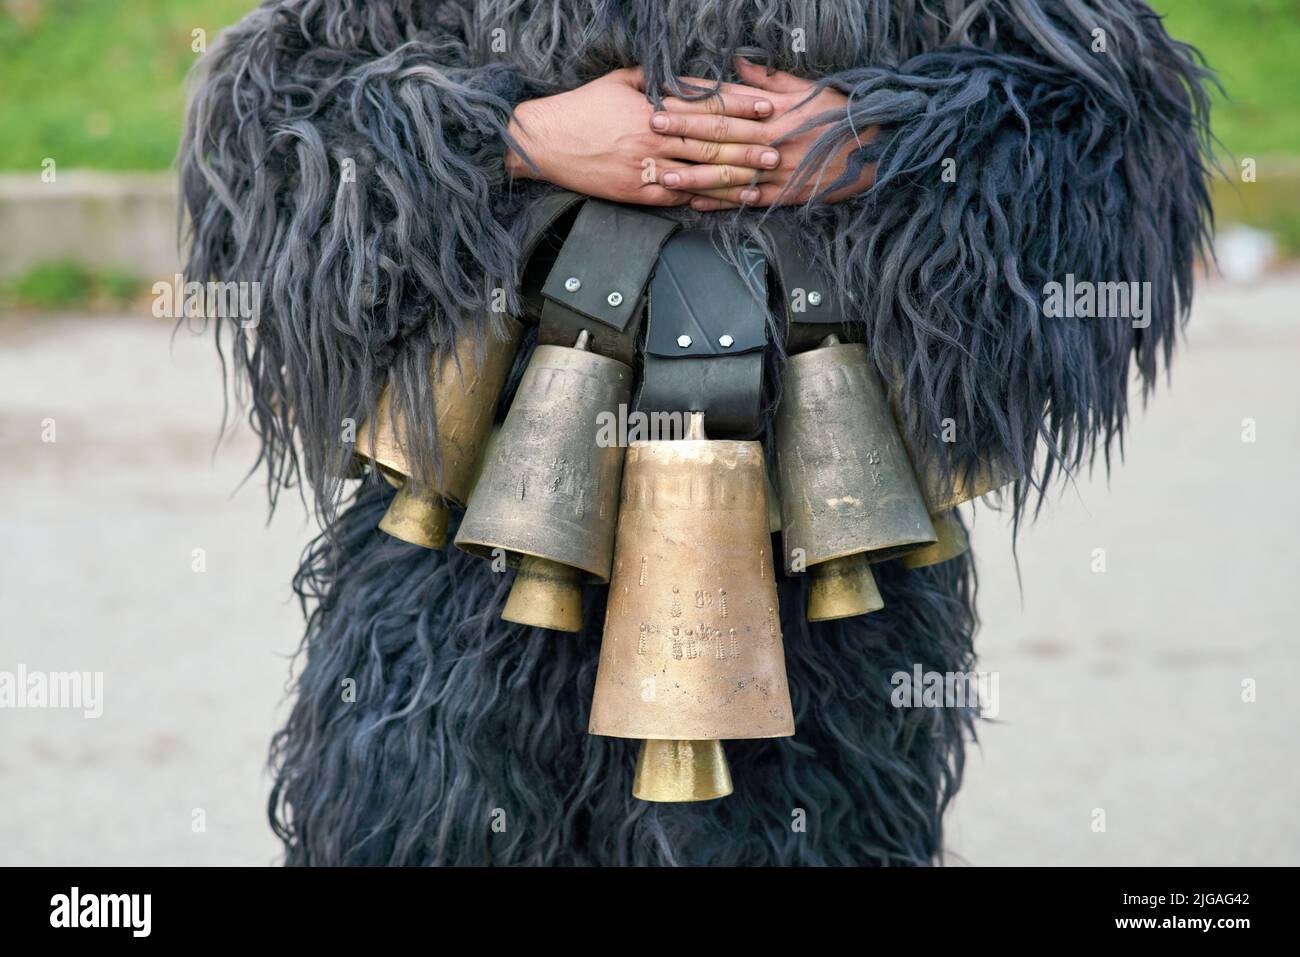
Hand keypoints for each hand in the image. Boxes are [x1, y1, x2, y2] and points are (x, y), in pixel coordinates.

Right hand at [504, 67, 782, 205]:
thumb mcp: (618, 80)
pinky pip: (676, 195)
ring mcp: (646, 166)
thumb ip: (655, 79)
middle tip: (775, 149)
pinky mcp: (636, 190)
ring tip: (760, 180)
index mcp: (652, 104)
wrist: (544, 142)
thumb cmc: (581, 107)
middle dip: (747, 145)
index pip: (706, 104)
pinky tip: (723, 201)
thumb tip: (687, 76)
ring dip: (734, 177)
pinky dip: (702, 198)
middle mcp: (653, 135)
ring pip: (699, 172)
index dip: (740, 106)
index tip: (766, 108)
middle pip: (710, 140)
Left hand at [649, 59, 876, 209]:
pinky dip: (721, 203)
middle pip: (718, 139)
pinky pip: (746, 201)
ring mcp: (776, 173)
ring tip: (663, 175)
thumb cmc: (841, 115)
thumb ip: (767, 82)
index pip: (723, 109)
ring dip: (692, 176)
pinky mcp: (785, 195)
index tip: (662, 103)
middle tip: (649, 132)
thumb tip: (736, 65)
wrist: (876, 148)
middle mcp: (770, 144)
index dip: (690, 106)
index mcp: (773, 115)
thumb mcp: (806, 89)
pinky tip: (696, 203)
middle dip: (681, 136)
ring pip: (726, 175)